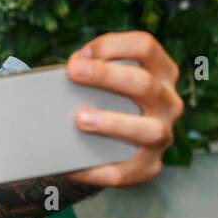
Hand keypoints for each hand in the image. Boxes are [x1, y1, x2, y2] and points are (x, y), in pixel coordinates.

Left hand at [65, 31, 183, 186]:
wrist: (115, 145)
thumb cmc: (103, 101)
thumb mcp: (102, 82)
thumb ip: (86, 74)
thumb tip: (49, 80)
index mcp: (160, 72)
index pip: (145, 46)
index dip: (111, 45)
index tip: (79, 56)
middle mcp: (168, 102)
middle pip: (144, 83)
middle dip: (106, 75)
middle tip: (74, 72)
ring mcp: (162, 135)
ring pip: (148, 130)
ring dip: (113, 123)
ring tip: (80, 118)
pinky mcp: (149, 166)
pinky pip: (125, 171)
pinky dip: (97, 170)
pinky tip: (71, 166)